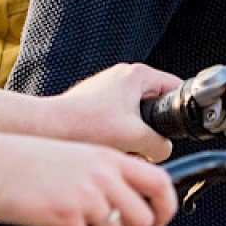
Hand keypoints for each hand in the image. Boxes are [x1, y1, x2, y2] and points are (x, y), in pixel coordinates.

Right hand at [0, 135, 178, 225]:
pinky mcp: (65, 215)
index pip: (160, 181)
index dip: (166, 207)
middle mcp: (103, 175)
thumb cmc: (26, 162)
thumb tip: (121, 205)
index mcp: (109, 158)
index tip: (158, 221)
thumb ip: (102, 174)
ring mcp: (86, 195)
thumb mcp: (76, 156)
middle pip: (143, 218)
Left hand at [46, 63, 179, 159]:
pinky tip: (108, 147)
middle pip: (156, 105)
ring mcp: (108, 87)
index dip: (179, 112)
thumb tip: (163, 150)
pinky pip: (119, 118)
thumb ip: (160, 145)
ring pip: (137, 115)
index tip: (176, 132)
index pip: (175, 88)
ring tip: (123, 149)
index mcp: (138, 75)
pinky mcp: (96, 101)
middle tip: (144, 146)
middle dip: (153, 129)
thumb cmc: (84, 126)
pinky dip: (119, 133)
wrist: (47, 128)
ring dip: (135, 135)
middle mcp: (123, 76)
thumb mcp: (134, 138)